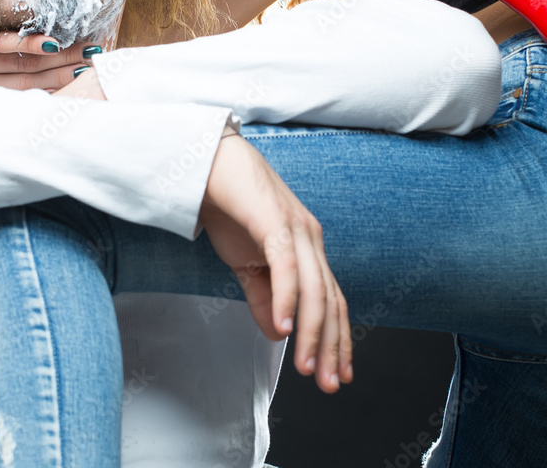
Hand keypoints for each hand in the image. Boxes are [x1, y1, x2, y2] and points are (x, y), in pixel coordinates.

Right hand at [0, 0, 87, 89]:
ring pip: (29, 84)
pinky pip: (24, 97)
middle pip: (25, 66)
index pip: (4, 45)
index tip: (54, 43)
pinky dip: (48, 92)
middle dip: (60, 60)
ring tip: (87, 67)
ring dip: (60, 77)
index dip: (29, 45)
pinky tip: (70, 86)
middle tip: (88, 52)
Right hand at [200, 133, 352, 393]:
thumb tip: (279, 333)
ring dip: (313, 331)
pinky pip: (287, 266)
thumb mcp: (246, 261)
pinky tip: (286, 328)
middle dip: (332, 345)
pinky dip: (288, 299)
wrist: (208, 163)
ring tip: (308, 366)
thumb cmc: (228, 205)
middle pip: (330, 299)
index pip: (331, 300)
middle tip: (330, 382)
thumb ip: (264, 297)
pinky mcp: (275, 221)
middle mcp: (310, 238)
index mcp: (307, 248)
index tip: (338, 373)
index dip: (338, 339)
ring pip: (314, 288)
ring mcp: (296, 228)